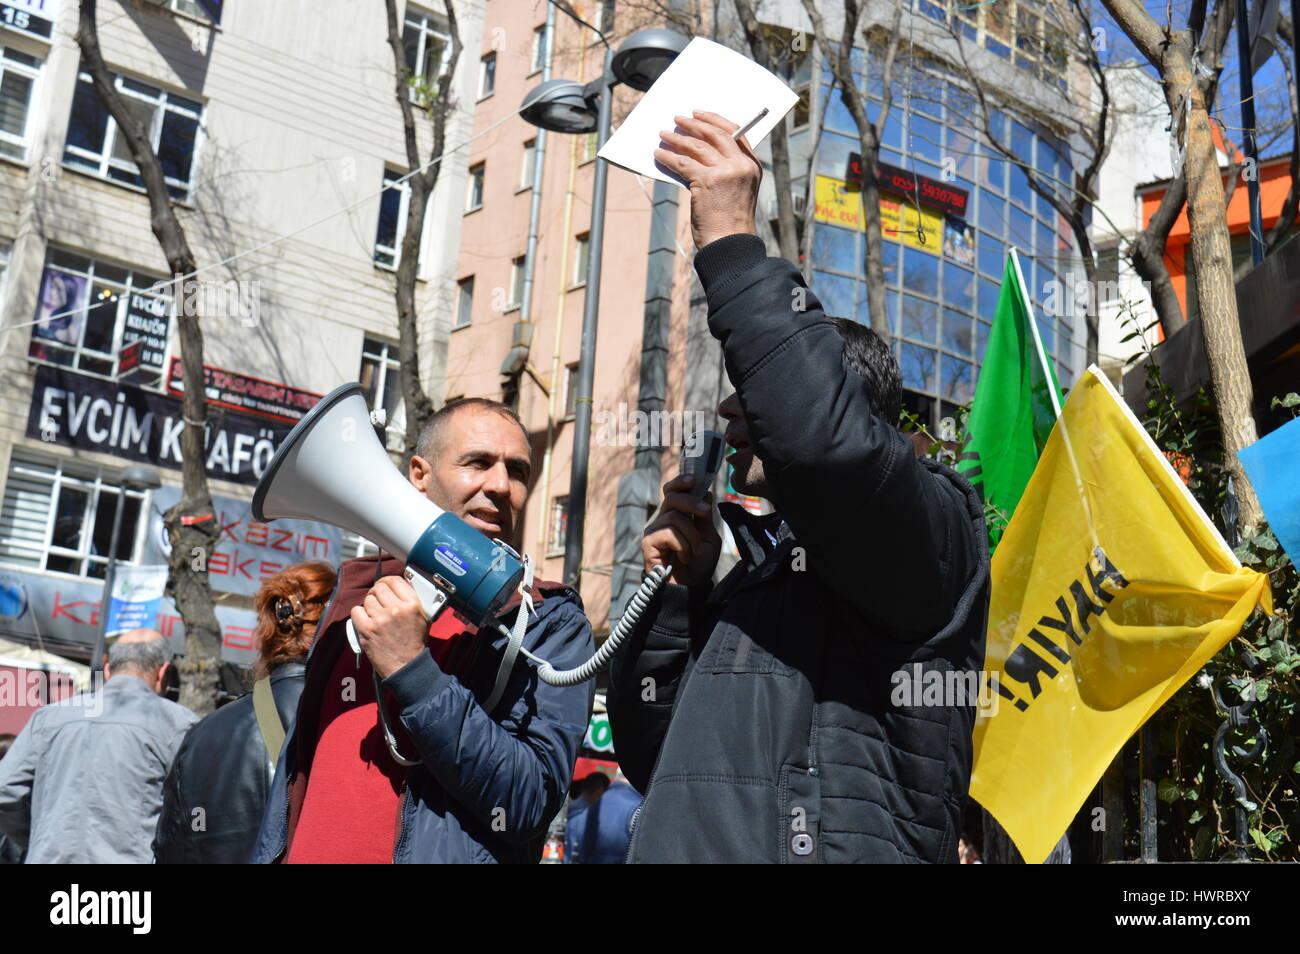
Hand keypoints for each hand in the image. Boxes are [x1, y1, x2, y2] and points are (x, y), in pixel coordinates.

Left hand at [350, 576, 428, 679]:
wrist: (406, 665)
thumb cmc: (414, 643)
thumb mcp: (422, 617)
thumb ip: (410, 600)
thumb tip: (397, 587)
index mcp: (412, 604)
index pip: (394, 580)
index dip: (387, 581)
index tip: (384, 585)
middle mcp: (396, 608)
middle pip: (378, 587)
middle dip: (377, 593)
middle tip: (378, 601)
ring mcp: (380, 618)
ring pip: (367, 599)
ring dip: (369, 606)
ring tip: (375, 616)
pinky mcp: (367, 629)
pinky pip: (356, 610)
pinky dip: (359, 615)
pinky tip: (367, 621)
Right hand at [642, 474, 721, 587]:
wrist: (689, 589)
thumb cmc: (697, 566)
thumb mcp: (708, 538)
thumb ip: (705, 517)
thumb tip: (706, 493)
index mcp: (676, 516)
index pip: (672, 492)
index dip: (680, 482)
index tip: (694, 479)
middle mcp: (662, 521)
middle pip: (672, 498)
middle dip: (692, 502)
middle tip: (706, 512)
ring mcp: (653, 531)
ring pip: (674, 517)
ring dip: (692, 536)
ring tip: (695, 552)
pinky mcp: (648, 543)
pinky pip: (668, 533)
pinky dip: (683, 546)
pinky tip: (684, 558)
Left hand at [653, 110, 761, 249]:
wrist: (729, 244)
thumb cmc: (730, 222)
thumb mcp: (736, 190)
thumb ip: (724, 170)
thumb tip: (695, 152)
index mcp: (752, 165)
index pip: (735, 132)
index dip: (715, 120)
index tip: (699, 114)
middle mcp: (741, 165)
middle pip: (715, 134)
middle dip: (694, 124)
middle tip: (678, 119)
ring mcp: (725, 172)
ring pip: (697, 146)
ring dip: (677, 138)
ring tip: (664, 134)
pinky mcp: (707, 182)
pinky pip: (683, 163)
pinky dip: (668, 157)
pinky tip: (658, 154)